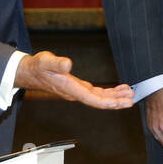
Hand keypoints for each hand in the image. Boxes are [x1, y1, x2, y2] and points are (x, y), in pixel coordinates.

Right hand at [14, 51, 134, 108]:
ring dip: (115, 97)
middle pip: (99, 101)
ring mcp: (77, 92)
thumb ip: (57, 64)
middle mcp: (75, 93)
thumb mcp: (46, 61)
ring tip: (129, 94)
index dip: (108, 102)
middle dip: (116, 101)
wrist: (30, 71)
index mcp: (70, 89)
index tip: (122, 102)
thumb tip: (68, 65)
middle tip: (132, 99)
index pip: (93, 99)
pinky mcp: (78, 88)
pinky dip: (108, 92)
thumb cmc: (38, 66)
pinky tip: (118, 89)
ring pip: (99, 98)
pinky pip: (96, 93)